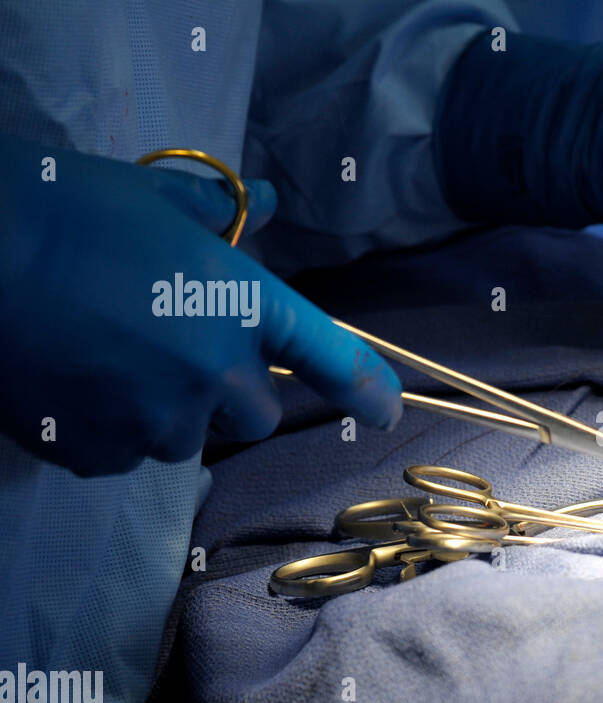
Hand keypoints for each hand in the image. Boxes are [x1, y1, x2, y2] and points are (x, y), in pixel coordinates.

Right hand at [0, 135, 402, 476]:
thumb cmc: (63, 208)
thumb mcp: (150, 195)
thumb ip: (218, 210)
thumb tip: (267, 196)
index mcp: (244, 305)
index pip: (331, 358)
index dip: (366, 387)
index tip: (387, 408)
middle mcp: (217, 372)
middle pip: (257, 416)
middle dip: (232, 395)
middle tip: (178, 354)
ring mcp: (157, 419)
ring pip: (186, 439)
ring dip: (168, 413)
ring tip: (111, 362)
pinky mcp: (99, 452)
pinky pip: (124, 456)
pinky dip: (111, 432)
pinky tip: (76, 385)